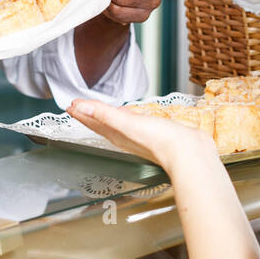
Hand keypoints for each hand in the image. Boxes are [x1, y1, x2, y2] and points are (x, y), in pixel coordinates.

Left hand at [66, 98, 215, 172]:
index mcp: (116, 134)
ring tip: (100, 110)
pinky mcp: (153, 133)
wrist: (189, 153)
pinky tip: (133, 115)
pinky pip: (133, 123)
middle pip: (101, 123)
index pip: (93, 122)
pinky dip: (127, 117)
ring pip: (117, 124)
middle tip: (78, 106)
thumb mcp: (127, 123)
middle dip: (89, 114)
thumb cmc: (160, 140)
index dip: (81, 113)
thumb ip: (103, 114)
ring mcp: (139, 136)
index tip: (71, 105)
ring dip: (106, 116)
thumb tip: (80, 108)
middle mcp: (125, 136)